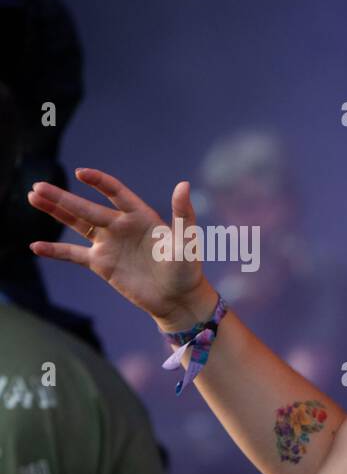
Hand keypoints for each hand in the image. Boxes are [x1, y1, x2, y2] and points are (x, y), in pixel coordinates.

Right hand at [27, 168, 213, 329]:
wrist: (178, 300)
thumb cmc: (187, 269)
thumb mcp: (187, 241)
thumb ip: (182, 214)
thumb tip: (184, 185)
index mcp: (141, 216)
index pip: (116, 193)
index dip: (99, 182)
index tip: (81, 173)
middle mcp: (121, 226)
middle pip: (87, 208)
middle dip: (63, 198)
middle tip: (38, 186)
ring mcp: (109, 244)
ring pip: (76, 223)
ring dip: (55, 211)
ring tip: (33, 196)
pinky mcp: (101, 264)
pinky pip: (73, 254)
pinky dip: (55, 251)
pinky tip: (35, 246)